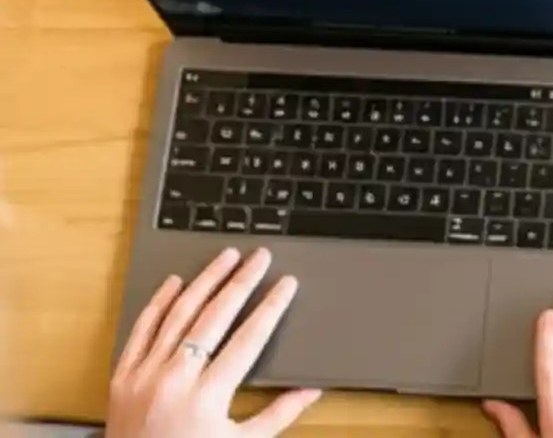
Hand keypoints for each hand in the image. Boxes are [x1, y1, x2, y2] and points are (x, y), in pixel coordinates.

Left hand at [106, 248, 320, 437]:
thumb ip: (278, 415)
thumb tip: (310, 391)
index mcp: (208, 397)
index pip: (249, 339)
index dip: (271, 307)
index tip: (286, 285)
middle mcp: (174, 380)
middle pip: (214, 316)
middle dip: (242, 281)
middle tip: (260, 257)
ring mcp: (145, 375)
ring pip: (178, 314)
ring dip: (204, 281)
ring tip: (225, 257)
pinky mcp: (122, 377)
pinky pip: (141, 330)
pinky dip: (158, 303)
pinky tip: (173, 282)